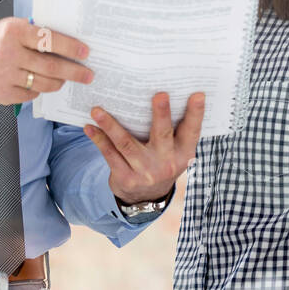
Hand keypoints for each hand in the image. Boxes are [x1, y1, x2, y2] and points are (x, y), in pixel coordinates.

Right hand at [0, 18, 92, 104]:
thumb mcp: (14, 27)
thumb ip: (37, 33)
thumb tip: (70, 43)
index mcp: (14, 32)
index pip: (48, 40)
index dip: (70, 47)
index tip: (86, 52)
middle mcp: (8, 54)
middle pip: (50, 67)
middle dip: (74, 72)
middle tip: (88, 75)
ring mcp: (4, 76)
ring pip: (44, 83)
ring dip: (60, 82)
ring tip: (67, 79)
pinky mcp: (2, 93)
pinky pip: (31, 94)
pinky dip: (40, 88)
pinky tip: (42, 83)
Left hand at [84, 92, 204, 203]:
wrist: (146, 197)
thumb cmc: (161, 161)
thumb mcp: (174, 151)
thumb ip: (174, 129)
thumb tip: (163, 92)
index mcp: (183, 153)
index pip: (192, 131)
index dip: (196, 113)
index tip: (199, 94)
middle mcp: (166, 162)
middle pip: (162, 134)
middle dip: (161, 114)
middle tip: (160, 94)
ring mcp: (145, 171)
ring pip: (127, 144)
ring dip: (111, 126)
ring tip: (97, 110)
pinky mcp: (126, 178)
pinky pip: (110, 155)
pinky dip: (99, 140)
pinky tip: (89, 127)